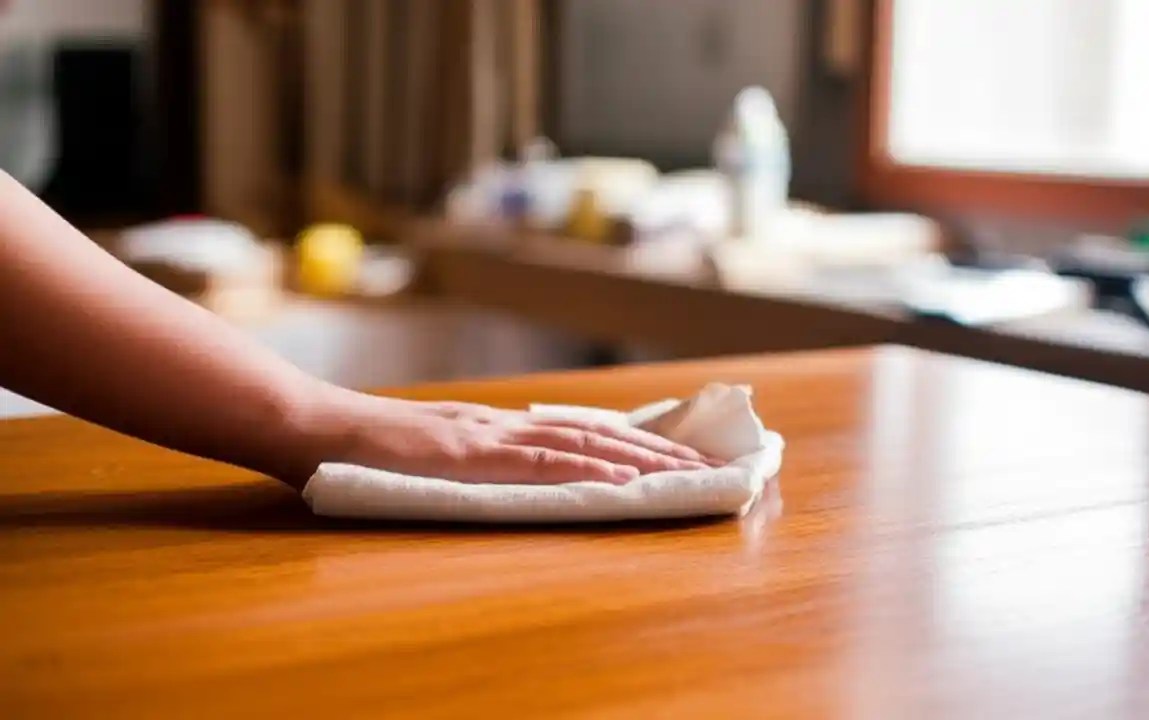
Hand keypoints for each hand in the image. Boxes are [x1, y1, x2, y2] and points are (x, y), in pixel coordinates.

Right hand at [285, 391, 714, 489]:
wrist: (316, 427)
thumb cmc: (368, 447)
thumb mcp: (436, 449)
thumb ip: (478, 456)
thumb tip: (521, 467)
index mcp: (498, 426)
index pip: (582, 430)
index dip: (634, 442)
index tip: (678, 456)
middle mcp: (503, 424)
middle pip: (597, 433)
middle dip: (657, 450)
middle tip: (707, 463)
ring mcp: (487, 436)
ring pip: (581, 443)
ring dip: (638, 458)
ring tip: (684, 471)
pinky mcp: (467, 454)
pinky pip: (536, 463)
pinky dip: (584, 470)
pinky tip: (620, 479)